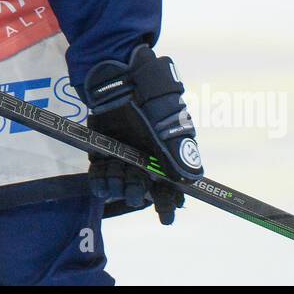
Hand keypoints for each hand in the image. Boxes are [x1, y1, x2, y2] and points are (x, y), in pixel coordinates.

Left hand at [81, 43, 202, 223]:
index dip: (168, 203)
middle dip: (138, 194)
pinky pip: (101, 173)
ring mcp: (124, 154)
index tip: (166, 217)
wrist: (118, 76)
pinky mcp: (104, 149)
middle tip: (134, 190)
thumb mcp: (169, 123)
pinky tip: (100, 184)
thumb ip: (179, 152)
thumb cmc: (150, 97)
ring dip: (118, 187)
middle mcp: (146, 158)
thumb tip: (193, 182)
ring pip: (121, 183)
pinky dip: (100, 181)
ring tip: (116, 178)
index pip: (170, 187)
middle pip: (143, 189)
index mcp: (166, 154)